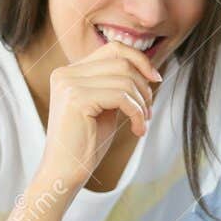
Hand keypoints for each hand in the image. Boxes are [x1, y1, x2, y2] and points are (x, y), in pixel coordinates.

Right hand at [36, 40, 161, 190]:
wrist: (64, 172)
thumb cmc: (87, 142)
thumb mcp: (104, 105)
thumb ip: (116, 84)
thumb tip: (146, 68)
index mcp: (70, 71)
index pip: (113, 49)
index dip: (140, 60)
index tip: (156, 79)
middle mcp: (66, 73)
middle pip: (122, 62)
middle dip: (144, 86)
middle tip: (148, 111)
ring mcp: (69, 84)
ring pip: (125, 80)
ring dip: (142, 103)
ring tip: (141, 122)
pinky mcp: (76, 99)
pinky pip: (122, 96)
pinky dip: (137, 113)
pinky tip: (137, 130)